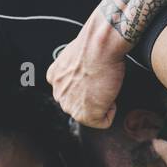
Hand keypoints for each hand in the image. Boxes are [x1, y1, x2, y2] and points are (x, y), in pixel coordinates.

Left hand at [46, 12, 132, 127]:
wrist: (101, 45)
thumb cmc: (93, 45)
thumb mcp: (76, 57)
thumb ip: (75, 71)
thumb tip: (85, 75)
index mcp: (55, 78)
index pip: (71, 92)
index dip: (87, 87)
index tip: (94, 78)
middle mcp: (59, 93)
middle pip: (79, 105)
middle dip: (93, 98)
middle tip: (102, 82)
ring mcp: (70, 106)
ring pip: (90, 115)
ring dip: (101, 104)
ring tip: (105, 85)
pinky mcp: (86, 115)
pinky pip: (103, 122)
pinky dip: (111, 111)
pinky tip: (109, 94)